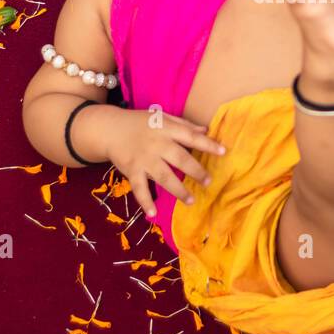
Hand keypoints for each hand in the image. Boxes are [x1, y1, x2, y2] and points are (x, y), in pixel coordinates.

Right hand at [104, 108, 226, 217]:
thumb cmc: (140, 123)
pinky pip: (139, 188)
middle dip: (195, 171)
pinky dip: (145, 202)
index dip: (207, 144)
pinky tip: (152, 215)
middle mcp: (157, 144)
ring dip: (178, 190)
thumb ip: (184, 125)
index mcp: (166, 129)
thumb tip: (206, 130)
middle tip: (208, 181)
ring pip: (163, 176)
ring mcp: (144, 159)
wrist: (109, 129)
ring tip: (191, 201)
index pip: (190, 137)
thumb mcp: (162, 118)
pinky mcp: (131, 171)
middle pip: (180, 158)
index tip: (223, 151)